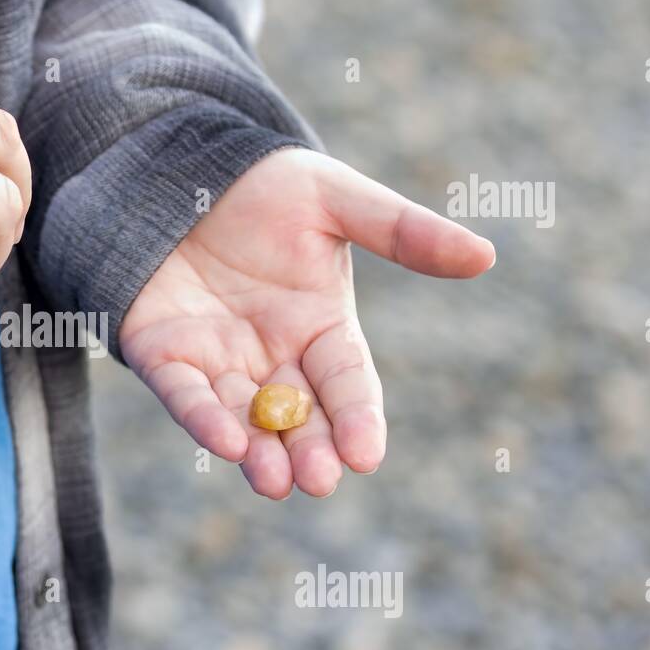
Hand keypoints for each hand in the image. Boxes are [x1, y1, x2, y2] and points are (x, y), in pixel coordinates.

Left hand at [119, 148, 494, 497]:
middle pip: (299, 417)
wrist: (180, 167)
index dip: (359, 419)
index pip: (348, 383)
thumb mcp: (336, 200)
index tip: (368, 455)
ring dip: (260, 454)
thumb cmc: (266, 185)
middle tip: (321, 481)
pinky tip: (224, 443)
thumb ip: (402, 232)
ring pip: (243, 419)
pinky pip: (184, 394)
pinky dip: (202, 419)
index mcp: (321, 327)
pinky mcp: (164, 354)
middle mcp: (273, 356)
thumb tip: (485, 256)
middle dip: (310, 451)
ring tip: (275, 482)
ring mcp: (217, 360)